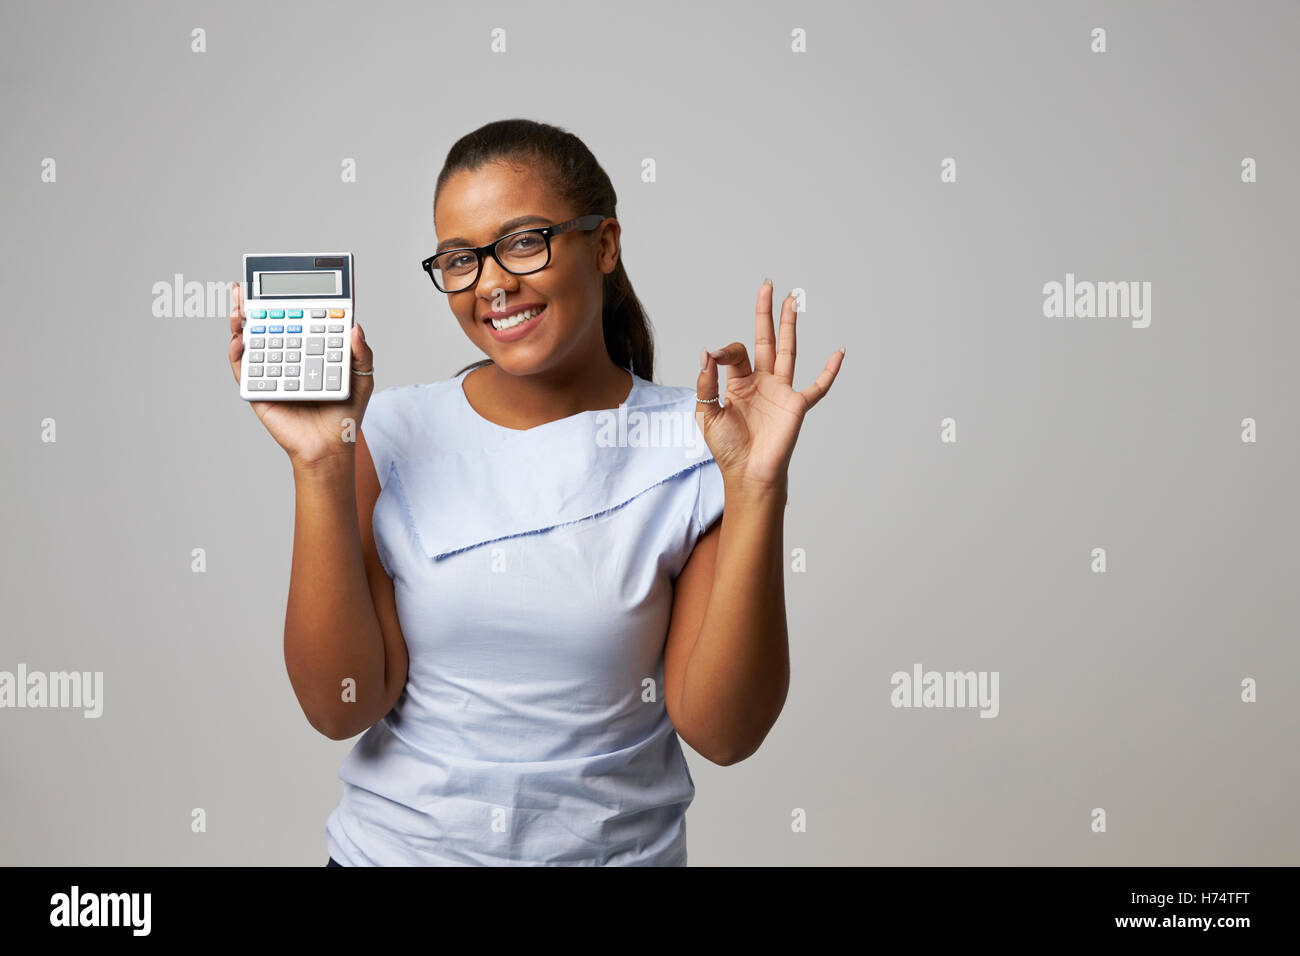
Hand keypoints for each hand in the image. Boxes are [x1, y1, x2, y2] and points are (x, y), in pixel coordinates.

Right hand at [227, 280, 375, 469]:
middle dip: (252, 306)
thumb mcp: (362, 379)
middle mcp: (288, 359)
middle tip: (244, 289)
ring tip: (239, 311)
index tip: (279, 284)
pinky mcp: (260, 391)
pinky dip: (237, 354)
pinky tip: (240, 342)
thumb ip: (361, 353)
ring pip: (250, 344)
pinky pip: (244, 370)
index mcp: (310, 352)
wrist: (330, 448)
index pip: (295, 321)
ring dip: (240, 324)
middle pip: (266, 327)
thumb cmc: (344, 415)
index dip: (285, 302)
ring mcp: (272, 373)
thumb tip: (356, 325)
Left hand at [695, 279, 843, 492]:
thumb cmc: (728, 448)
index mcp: (739, 383)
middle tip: (768, 286)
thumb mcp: (707, 414)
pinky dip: (829, 371)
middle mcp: (762, 382)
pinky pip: (817, 386)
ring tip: (792, 300)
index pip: (735, 352)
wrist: (747, 473)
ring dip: (790, 326)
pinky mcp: (796, 405)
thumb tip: (706, 352)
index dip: (724, 350)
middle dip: (766, 313)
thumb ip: (706, 384)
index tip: (714, 357)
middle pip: (765, 339)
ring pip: (788, 351)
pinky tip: (840, 352)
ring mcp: (781, 391)